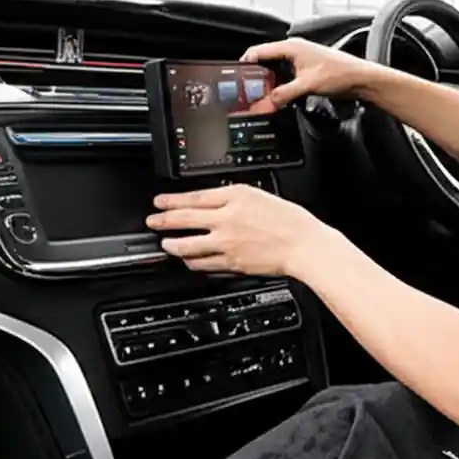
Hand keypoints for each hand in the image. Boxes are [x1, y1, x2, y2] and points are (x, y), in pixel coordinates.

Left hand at [146, 185, 350, 277]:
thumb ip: (234, 198)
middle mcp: (227, 219)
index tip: (160, 202)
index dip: (172, 200)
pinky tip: (189, 261)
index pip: (194, 197)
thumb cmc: (291, 221)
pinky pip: (203, 264)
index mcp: (236, 197)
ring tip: (166, 244)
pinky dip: (192, 262)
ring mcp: (227, 243)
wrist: (305, 245)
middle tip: (153, 221)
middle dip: (163, 221)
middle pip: (184, 220)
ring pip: (187, 246)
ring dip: (172, 245)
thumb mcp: (261, 195)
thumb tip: (211, 203)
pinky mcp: (231, 263)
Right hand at [242, 38, 379, 106]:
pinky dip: (280, 86)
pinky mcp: (306, 71)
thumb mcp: (307, 85)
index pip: (259, 51)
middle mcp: (294, 50)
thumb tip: (267, 102)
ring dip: (269, 83)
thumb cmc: (340, 74)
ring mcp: (300, 60)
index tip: (236, 76)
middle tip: (248, 91)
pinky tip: (279, 96)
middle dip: (256, 76)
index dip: (246, 62)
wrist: (361, 79)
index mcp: (292, 46)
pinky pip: (286, 77)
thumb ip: (284, 94)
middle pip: (266, 61)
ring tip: (262, 96)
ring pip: (276, 70)